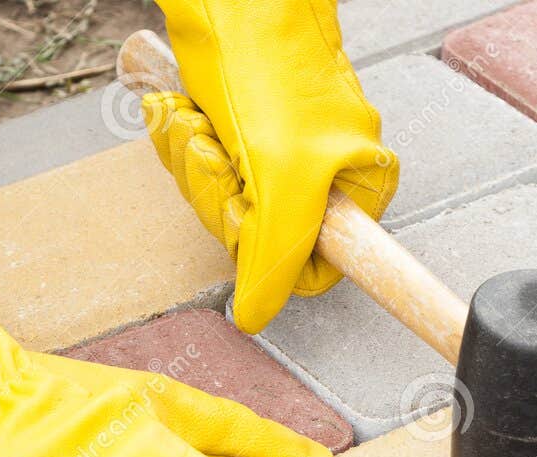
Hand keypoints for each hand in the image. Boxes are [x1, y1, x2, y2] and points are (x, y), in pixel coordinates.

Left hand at [143, 0, 397, 332]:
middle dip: (218, 193)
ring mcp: (274, 148)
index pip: (309, 266)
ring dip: (193, 162)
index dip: (264, 249)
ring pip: (219, 198)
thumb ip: (278, 256)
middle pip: (253, 234)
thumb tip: (260, 315)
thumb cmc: (268, 61)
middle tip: (219, 154)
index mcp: (356, 185)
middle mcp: (321, 170)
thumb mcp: (284, 177)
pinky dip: (180, 136)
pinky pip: (196, 161)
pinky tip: (182, 108)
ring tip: (200, 122)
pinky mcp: (233, 124)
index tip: (247, 212)